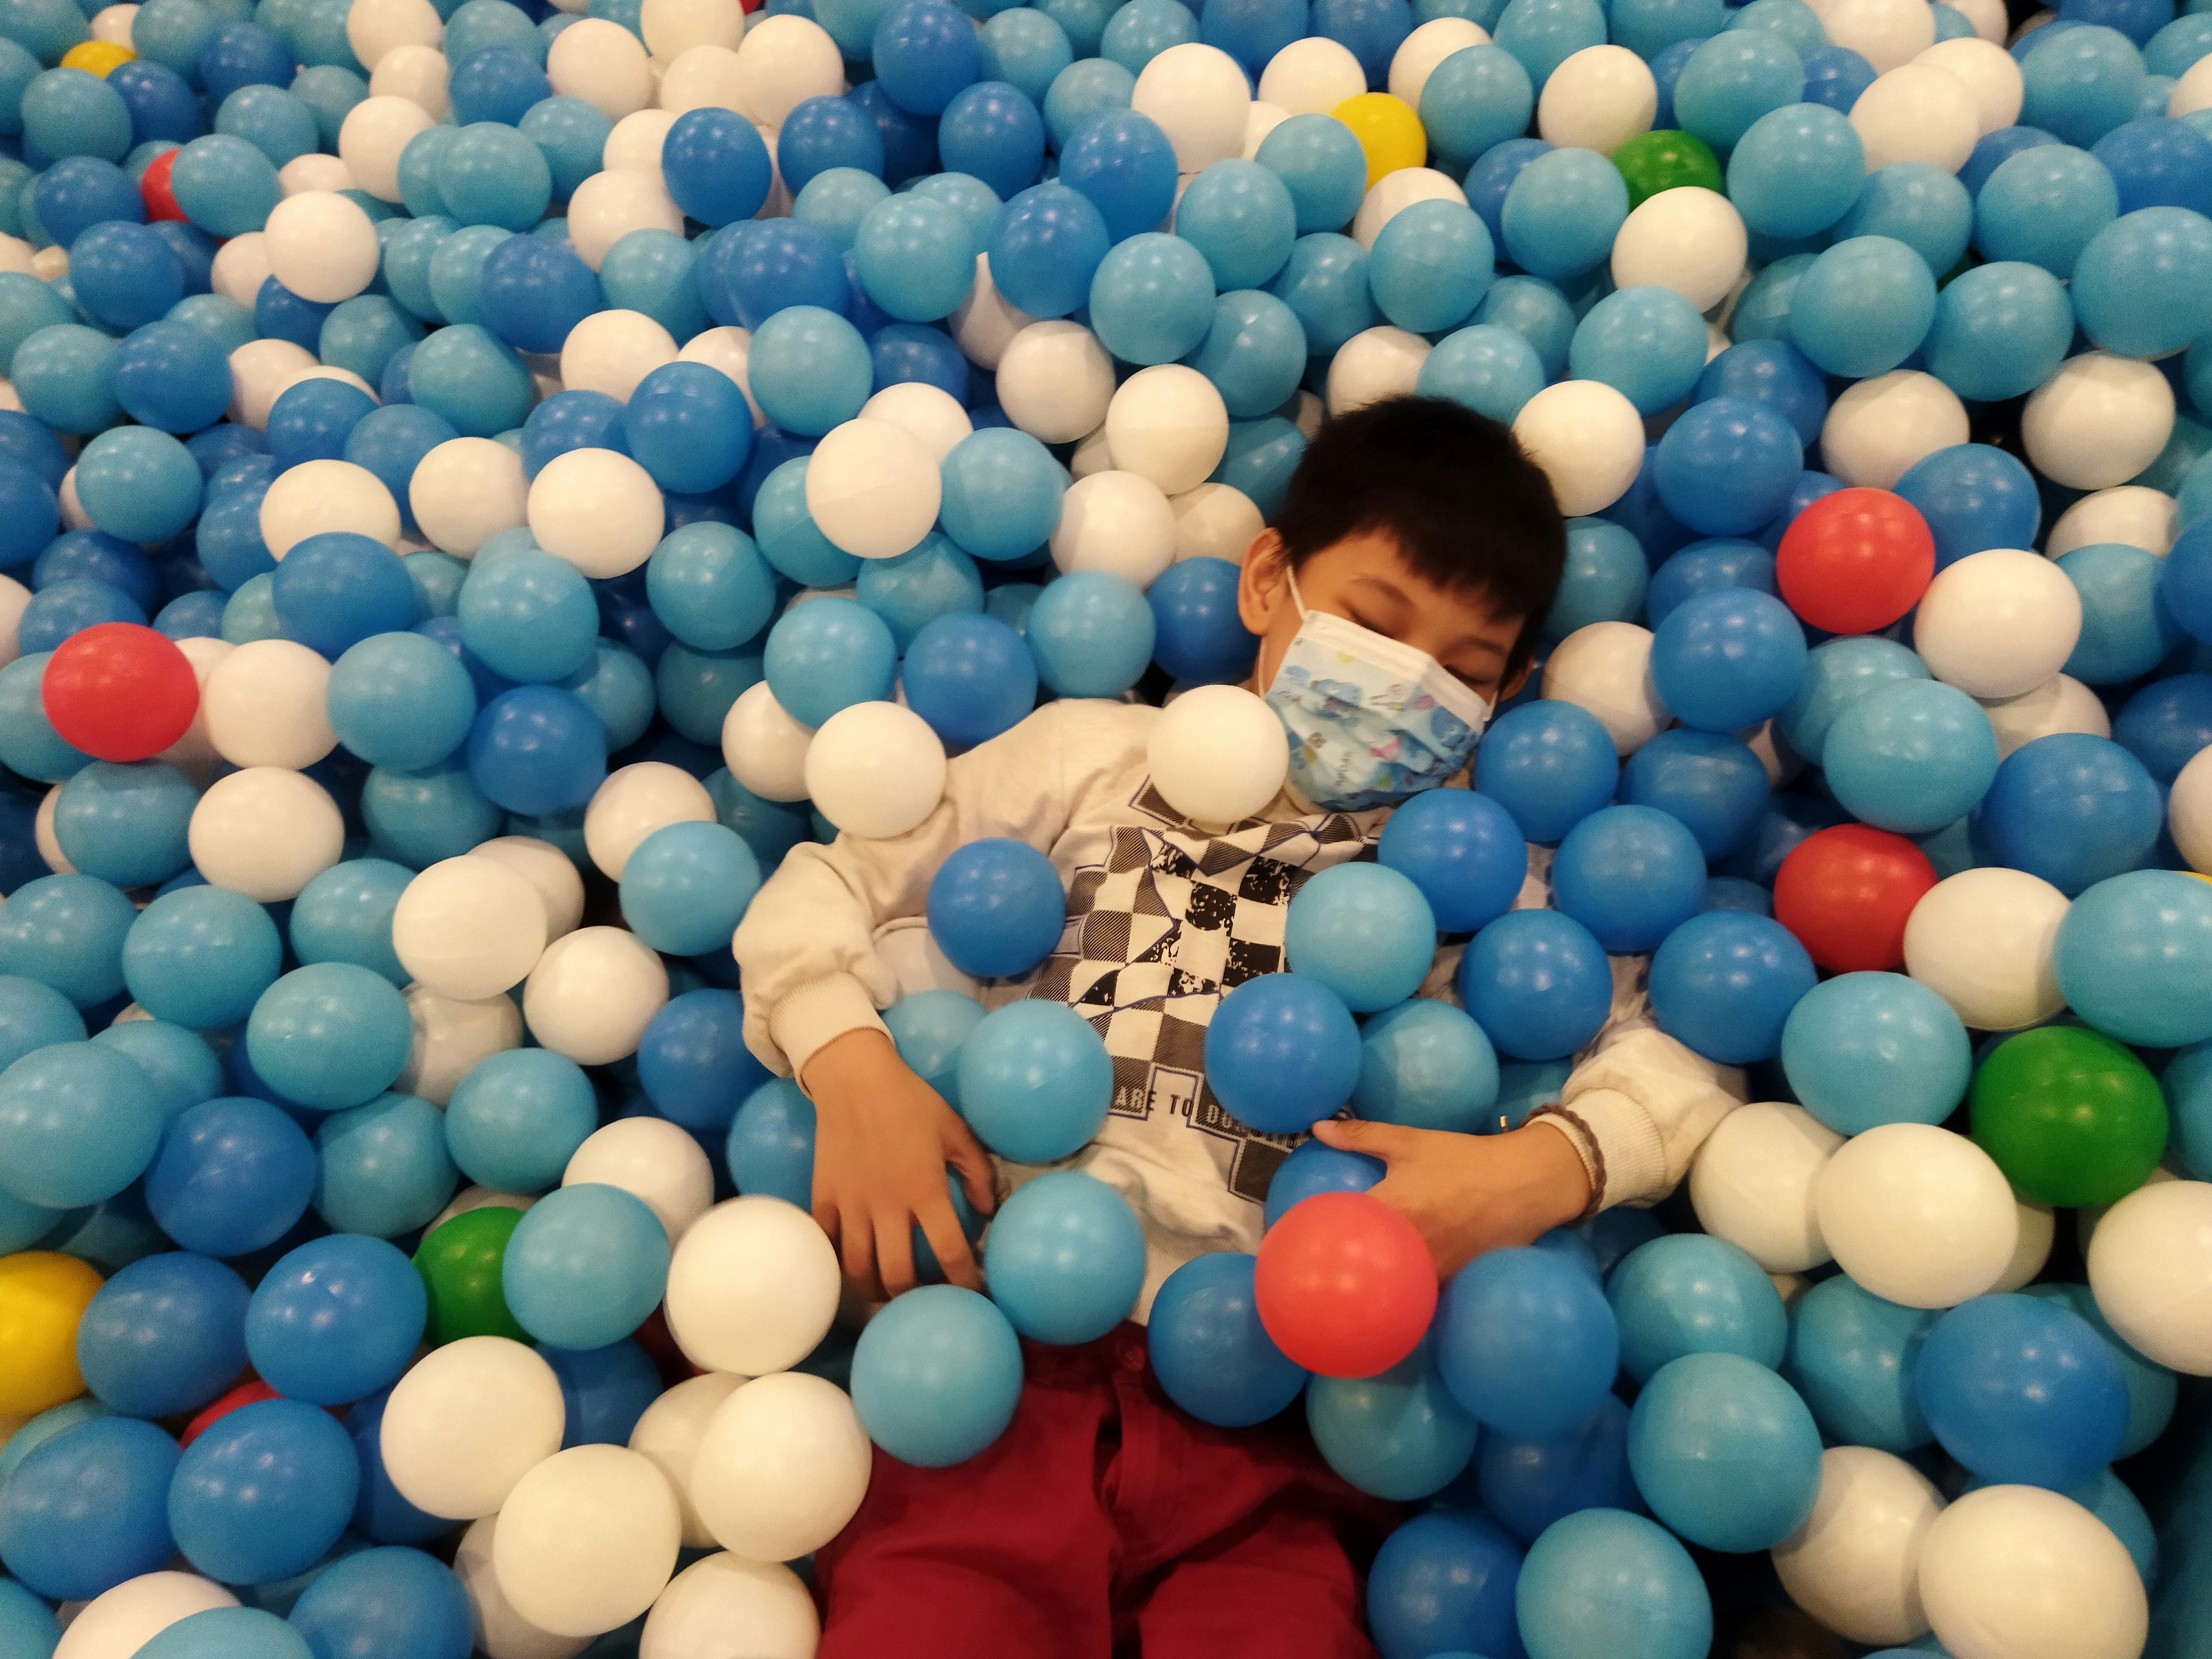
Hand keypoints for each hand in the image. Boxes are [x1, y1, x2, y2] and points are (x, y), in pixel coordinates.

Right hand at [801, 1029, 997, 1301]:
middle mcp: (887, 1205)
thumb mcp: (956, 1129)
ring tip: (887, 1293)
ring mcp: (851, 1204)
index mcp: (924, 1189)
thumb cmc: (911, 1102)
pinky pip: (826, 1244)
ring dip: (874, 1290)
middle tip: (925, 1301)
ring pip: (857, 1268)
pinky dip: (837, 1264)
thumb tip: (988, 1211)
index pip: (949, 1250)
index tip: (975, 1292)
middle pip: (897, 1274)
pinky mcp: (824, 1198)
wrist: (854, 1078)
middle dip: (914, 1299)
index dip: (965, 1280)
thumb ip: (978, 1172)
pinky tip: (851, 1269)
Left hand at [1309, 1119, 1591, 1280]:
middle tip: (1312, 1280)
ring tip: (1344, 1299)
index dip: (1317, 1239)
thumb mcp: (1412, 1141)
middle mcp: (1409, 1244)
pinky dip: (1404, 1302)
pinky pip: (1420, 1299)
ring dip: (1371, 1292)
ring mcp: (1433, 1269)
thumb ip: (1362, 1136)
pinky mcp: (1454, 1282)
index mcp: (1391, 1208)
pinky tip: (1388, 1307)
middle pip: (1362, 1269)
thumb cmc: (1463, 1158)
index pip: (1343, 1230)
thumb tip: (1318, 1127)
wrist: (1526, 1182)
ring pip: (1392, 1290)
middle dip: (1338, 1275)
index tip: (1292, 1247)